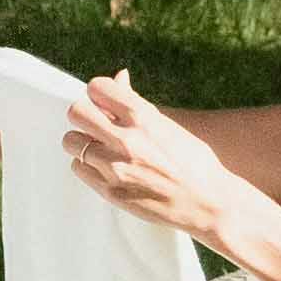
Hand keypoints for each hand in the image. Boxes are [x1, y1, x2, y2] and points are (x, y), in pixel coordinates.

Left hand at [64, 69, 254, 254]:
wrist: (209, 204)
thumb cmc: (194, 162)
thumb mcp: (167, 125)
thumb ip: (136, 103)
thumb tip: (119, 77)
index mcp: (143, 118)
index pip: (97, 88)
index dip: (99, 93)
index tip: (104, 101)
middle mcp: (126, 140)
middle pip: (76, 112)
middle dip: (84, 115)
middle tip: (95, 123)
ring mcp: (115, 167)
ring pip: (71, 142)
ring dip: (83, 142)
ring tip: (102, 148)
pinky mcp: (110, 191)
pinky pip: (78, 168)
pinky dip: (87, 165)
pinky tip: (106, 167)